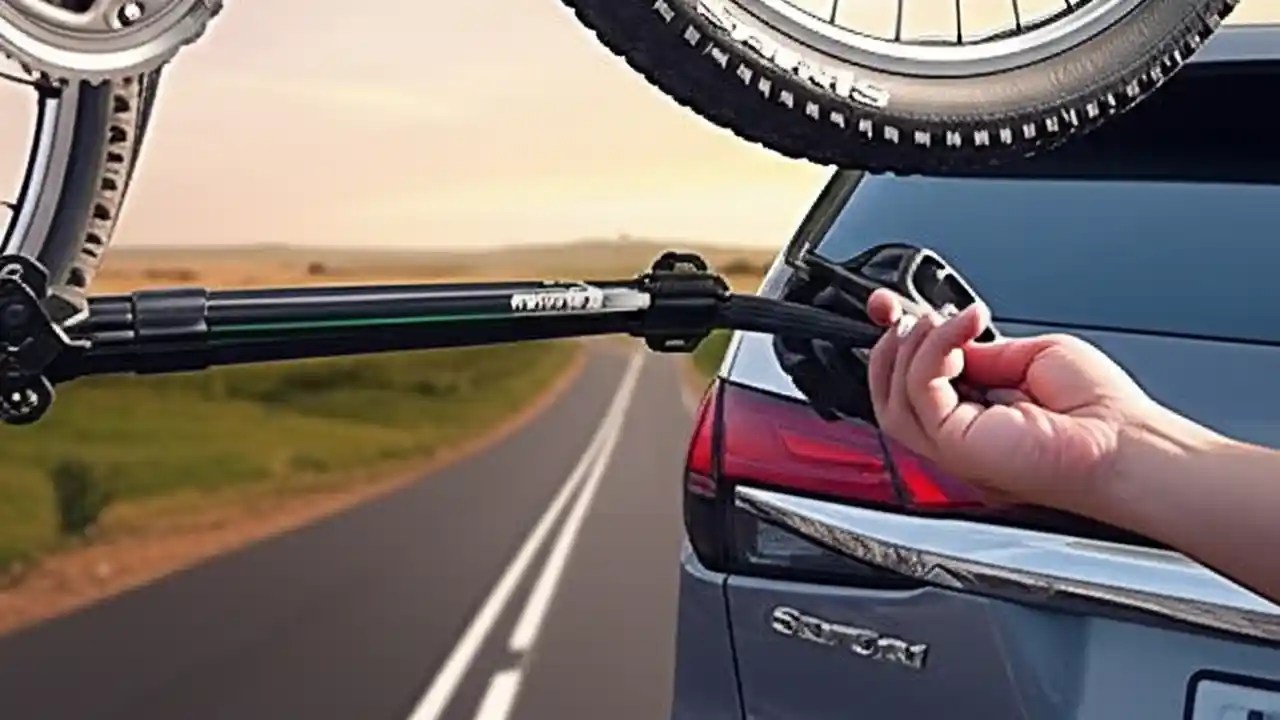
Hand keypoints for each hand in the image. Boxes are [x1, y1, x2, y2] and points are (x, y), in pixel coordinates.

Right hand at [865, 289, 1181, 511]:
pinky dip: (935, 349)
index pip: (910, 381)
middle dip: (893, 341)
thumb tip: (950, 338)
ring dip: (911, 345)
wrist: (1127, 445)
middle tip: (920, 314)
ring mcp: (951, 446)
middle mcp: (955, 436)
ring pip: (891, 395)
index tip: (891, 307)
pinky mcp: (956, 446)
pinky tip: (963, 326)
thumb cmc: (1101, 413)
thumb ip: (982, 354)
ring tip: (948, 320)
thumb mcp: (1031, 358)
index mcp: (973, 419)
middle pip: (888, 391)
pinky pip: (920, 390)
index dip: (895, 341)